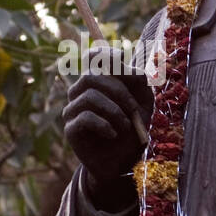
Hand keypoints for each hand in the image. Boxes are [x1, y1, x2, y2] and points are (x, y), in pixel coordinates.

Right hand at [62, 62, 152, 208]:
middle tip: (134, 110)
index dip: (106, 55)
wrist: (125, 161)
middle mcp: (81, 92)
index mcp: (98, 81)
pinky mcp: (71, 130)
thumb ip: (139, 81)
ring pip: (89, 96)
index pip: (93, 56)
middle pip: (92, 76)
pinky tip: (113, 134)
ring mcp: (72, 110)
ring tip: (125, 126)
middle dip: (119, 91)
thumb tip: (127, 66)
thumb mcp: (145, 102)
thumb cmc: (134, 129)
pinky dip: (105, 125)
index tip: (123, 62)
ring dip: (114, 111)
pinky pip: (85, 117)